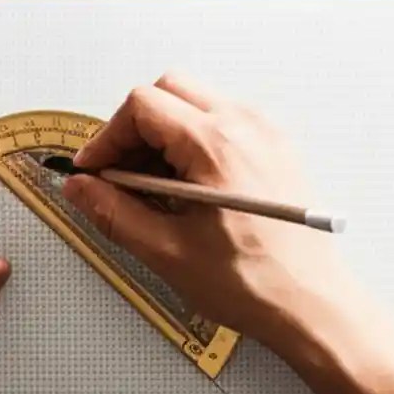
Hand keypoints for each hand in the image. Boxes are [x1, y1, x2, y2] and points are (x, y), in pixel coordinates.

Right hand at [62, 73, 364, 358]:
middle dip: (133, 128)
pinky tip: (185, 188)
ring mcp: (265, 134)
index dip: (107, 136)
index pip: (142, 105)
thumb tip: (82, 189)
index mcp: (216, 145)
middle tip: (118, 173)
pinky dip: (193, 142)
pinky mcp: (275, 148)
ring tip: (152, 187)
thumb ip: (113, 212)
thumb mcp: (166, 250)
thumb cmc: (255, 282)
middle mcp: (245, 127)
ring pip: (195, 102)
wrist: (311, 303)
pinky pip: (223, 122)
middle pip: (168, 90)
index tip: (94, 169)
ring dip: (163, 134)